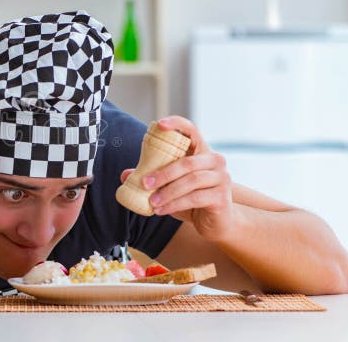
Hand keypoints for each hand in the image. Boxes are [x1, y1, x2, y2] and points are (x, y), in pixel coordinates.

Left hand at [120, 116, 234, 241]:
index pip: (191, 130)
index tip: (159, 124)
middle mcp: (215, 161)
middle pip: (187, 163)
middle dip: (163, 174)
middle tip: (144, 183)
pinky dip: (174, 204)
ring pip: (191, 181)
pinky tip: (161, 210)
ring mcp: (222, 178)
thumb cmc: (191, 199)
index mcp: (201, 152)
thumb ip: (152, 178)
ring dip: (167, 192)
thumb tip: (125, 175)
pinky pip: (195, 198)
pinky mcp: (222, 197)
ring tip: (152, 202)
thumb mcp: (170, 187)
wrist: (215, 222)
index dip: (177, 124)